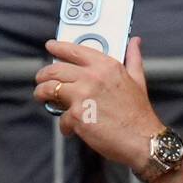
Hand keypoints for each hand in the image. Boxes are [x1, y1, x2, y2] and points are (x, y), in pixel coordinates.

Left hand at [34, 37, 164, 169]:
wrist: (141, 139)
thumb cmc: (138, 114)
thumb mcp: (138, 80)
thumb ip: (133, 59)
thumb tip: (135, 43)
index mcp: (107, 65)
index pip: (75, 50)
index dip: (59, 47)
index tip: (51, 46)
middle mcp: (93, 77)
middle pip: (55, 70)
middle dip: (43, 75)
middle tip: (41, 80)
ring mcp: (83, 96)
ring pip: (49, 89)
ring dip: (41, 93)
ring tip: (43, 98)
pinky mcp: (77, 115)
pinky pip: (60, 117)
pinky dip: (64, 125)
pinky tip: (71, 128)